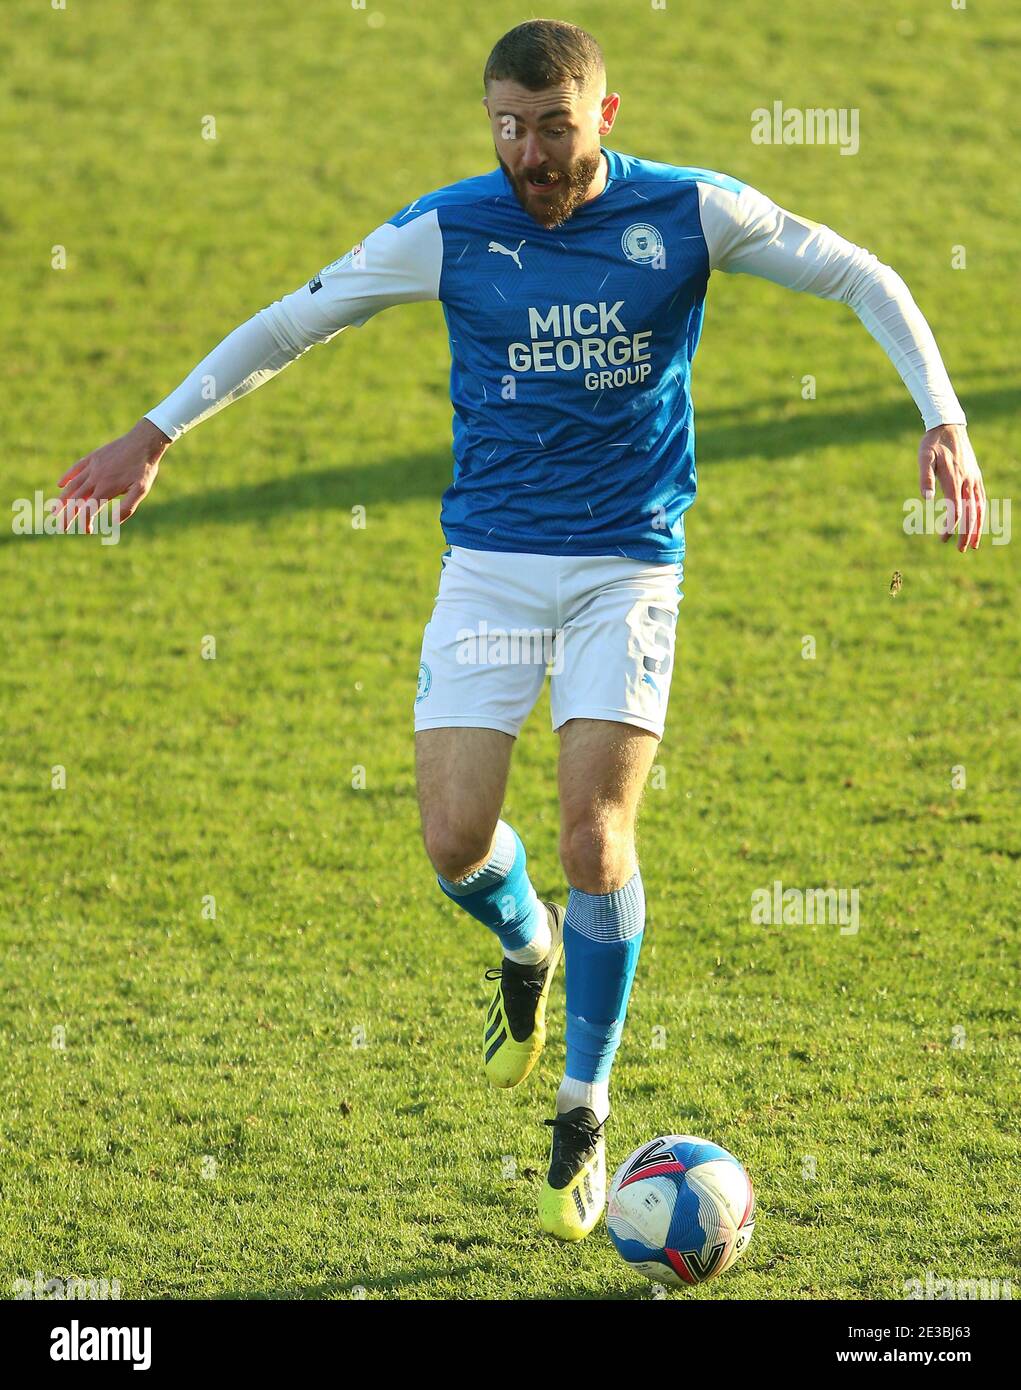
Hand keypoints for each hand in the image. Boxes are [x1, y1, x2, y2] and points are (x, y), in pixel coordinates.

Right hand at [57, 417, 170, 531]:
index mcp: (106, 488)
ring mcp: (92, 466)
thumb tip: (113, 523)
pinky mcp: (92, 457)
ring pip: (72, 485)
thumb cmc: (144, 469)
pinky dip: (67, 477)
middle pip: (75, 499)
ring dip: (62, 499)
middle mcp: (95, 478)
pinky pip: (76, 468)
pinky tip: (61, 484)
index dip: (85, 521)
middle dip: (66, 514)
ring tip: (55, 510)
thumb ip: (127, 507)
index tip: (87, 530)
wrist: (143, 442)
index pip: (88, 509)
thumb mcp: (140, 490)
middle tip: (60, 526)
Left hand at [918, 423, 983, 551]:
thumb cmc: (932, 443)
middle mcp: (967, 481)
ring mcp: (974, 479)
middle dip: (967, 533)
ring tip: (973, 544)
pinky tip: (977, 523)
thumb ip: (925, 478)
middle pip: (971, 513)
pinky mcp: (976, 476)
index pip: (956, 509)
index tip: (943, 539)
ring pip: (980, 508)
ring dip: (978, 527)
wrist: (948, 426)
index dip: (951, 526)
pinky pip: (981, 498)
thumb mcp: (924, 457)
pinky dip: (981, 513)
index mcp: (954, 479)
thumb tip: (926, 499)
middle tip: (960, 550)